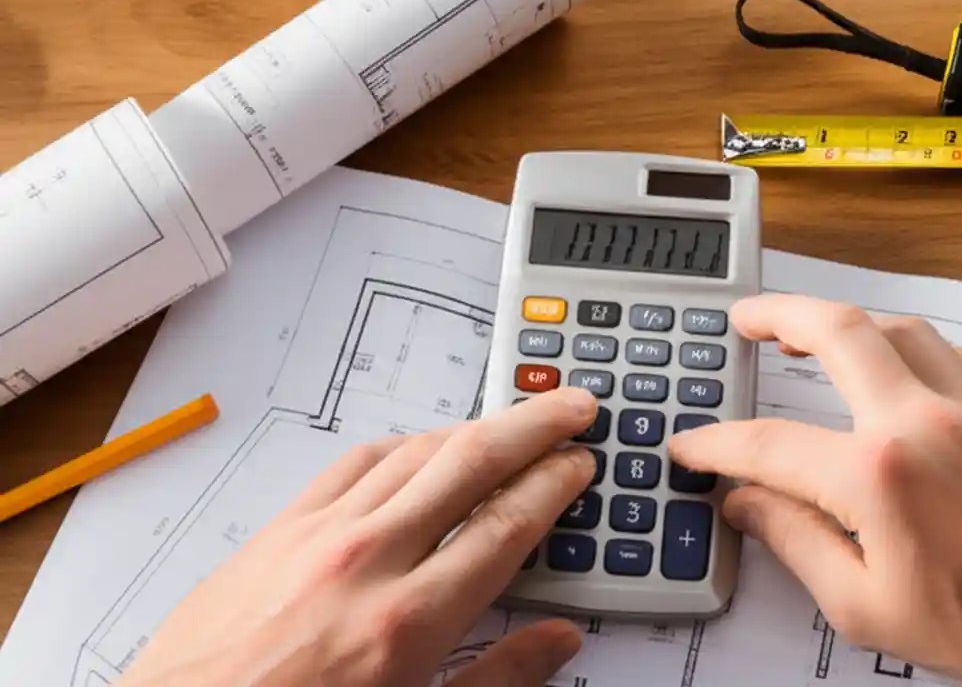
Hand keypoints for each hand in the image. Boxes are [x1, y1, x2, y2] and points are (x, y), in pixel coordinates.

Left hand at [117, 388, 599, 686]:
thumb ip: (498, 679)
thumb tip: (556, 642)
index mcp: (408, 621)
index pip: (506, 523)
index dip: (554, 483)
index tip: (579, 462)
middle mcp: (365, 561)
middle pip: (470, 463)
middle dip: (532, 426)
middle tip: (573, 406)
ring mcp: (316, 536)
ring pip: (413, 451)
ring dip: (472, 428)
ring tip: (512, 421)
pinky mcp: (277, 529)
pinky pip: (352, 463)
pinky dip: (401, 445)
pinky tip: (422, 446)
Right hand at [669, 295, 961, 686]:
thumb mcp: (867, 608)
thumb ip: (796, 542)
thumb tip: (748, 504)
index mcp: (879, 476)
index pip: (768, 443)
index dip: (716, 443)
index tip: (693, 444)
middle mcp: (927, 421)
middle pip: (836, 331)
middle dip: (779, 314)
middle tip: (748, 318)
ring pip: (900, 328)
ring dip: (848, 324)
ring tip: (816, 336)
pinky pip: (955, 352)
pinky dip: (912, 349)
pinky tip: (899, 370)